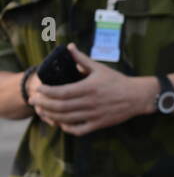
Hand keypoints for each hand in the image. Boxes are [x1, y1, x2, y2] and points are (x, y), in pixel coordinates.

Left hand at [29, 44, 153, 134]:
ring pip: (66, 119)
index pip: (61, 92)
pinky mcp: (98, 124)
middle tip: (33, 101)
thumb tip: (69, 46)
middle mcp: (90, 102)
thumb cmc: (117, 81)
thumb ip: (82, 59)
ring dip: (51, 116)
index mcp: (89, 87)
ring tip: (42, 111)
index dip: (46, 92)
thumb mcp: (100, 68)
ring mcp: (94, 115)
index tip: (38, 89)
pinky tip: (61, 123)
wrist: (137, 96)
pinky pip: (78, 130)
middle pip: (60, 106)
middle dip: (43, 104)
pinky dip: (67, 128)